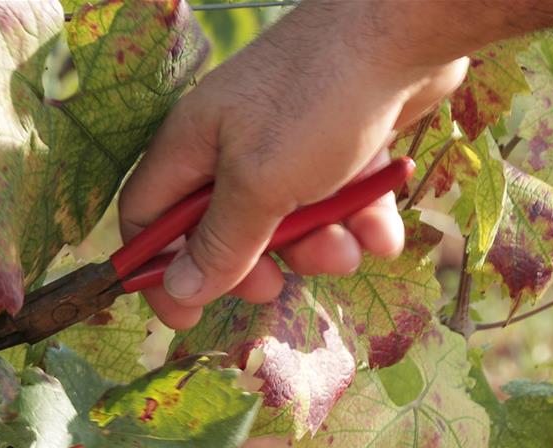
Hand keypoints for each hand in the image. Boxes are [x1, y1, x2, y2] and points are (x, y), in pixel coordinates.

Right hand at [119, 2, 466, 328]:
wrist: (405, 29)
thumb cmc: (319, 100)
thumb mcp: (262, 185)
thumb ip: (222, 243)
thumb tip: (178, 290)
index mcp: (191, 145)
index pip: (147, 217)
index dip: (158, 269)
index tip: (183, 314)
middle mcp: (231, 143)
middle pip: (222, 229)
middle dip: (255, 264)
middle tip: (276, 287)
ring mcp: (286, 141)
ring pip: (289, 221)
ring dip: (319, 247)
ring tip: (349, 248)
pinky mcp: (339, 141)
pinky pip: (337, 198)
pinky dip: (359, 220)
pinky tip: (383, 228)